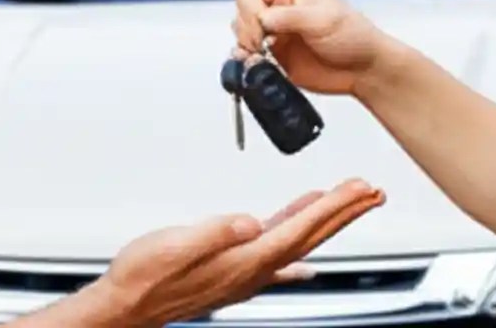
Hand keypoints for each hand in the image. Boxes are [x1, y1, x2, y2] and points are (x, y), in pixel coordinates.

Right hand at [96, 178, 384, 327]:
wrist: (124, 306)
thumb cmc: (144, 276)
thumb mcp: (174, 245)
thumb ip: (214, 233)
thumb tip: (249, 222)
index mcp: (242, 259)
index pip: (299, 228)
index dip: (332, 207)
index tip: (359, 188)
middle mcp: (250, 270)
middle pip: (309, 236)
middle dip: (343, 213)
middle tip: (371, 192)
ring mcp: (243, 274)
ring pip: (297, 243)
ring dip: (325, 222)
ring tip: (347, 204)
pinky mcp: (232, 272)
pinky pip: (276, 257)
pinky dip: (294, 246)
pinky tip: (306, 258)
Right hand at [231, 0, 396, 94]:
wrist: (364, 69)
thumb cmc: (353, 36)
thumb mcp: (323, 20)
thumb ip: (289, 17)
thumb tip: (261, 20)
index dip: (249, 12)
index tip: (261, 32)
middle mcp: (276, 10)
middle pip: (241, 14)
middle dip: (246, 32)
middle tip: (262, 48)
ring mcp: (274, 35)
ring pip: (241, 37)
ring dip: (246, 49)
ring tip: (262, 59)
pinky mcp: (275, 59)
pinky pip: (250, 60)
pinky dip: (248, 65)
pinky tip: (259, 68)